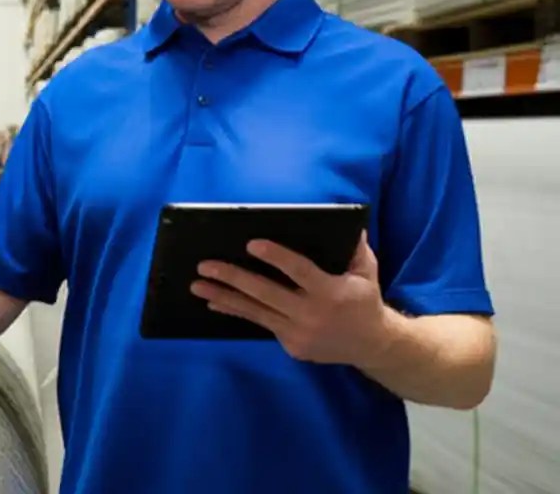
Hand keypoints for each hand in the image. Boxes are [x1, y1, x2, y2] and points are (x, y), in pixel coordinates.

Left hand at [190, 233, 394, 366]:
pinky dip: (236, 312)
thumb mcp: (366, 271)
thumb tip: (348, 222)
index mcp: (331, 291)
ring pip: (255, 311)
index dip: (276, 257)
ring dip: (223, 296)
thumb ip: (355, 248)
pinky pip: (259, 324)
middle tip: (205, 264)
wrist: (371, 345)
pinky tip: (214, 303)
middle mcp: (312, 313)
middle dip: (233, 277)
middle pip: (266, 293)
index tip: (251, 244)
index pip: (299, 271)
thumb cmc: (364, 299)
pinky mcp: (291, 345)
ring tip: (197, 285)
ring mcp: (299, 333)